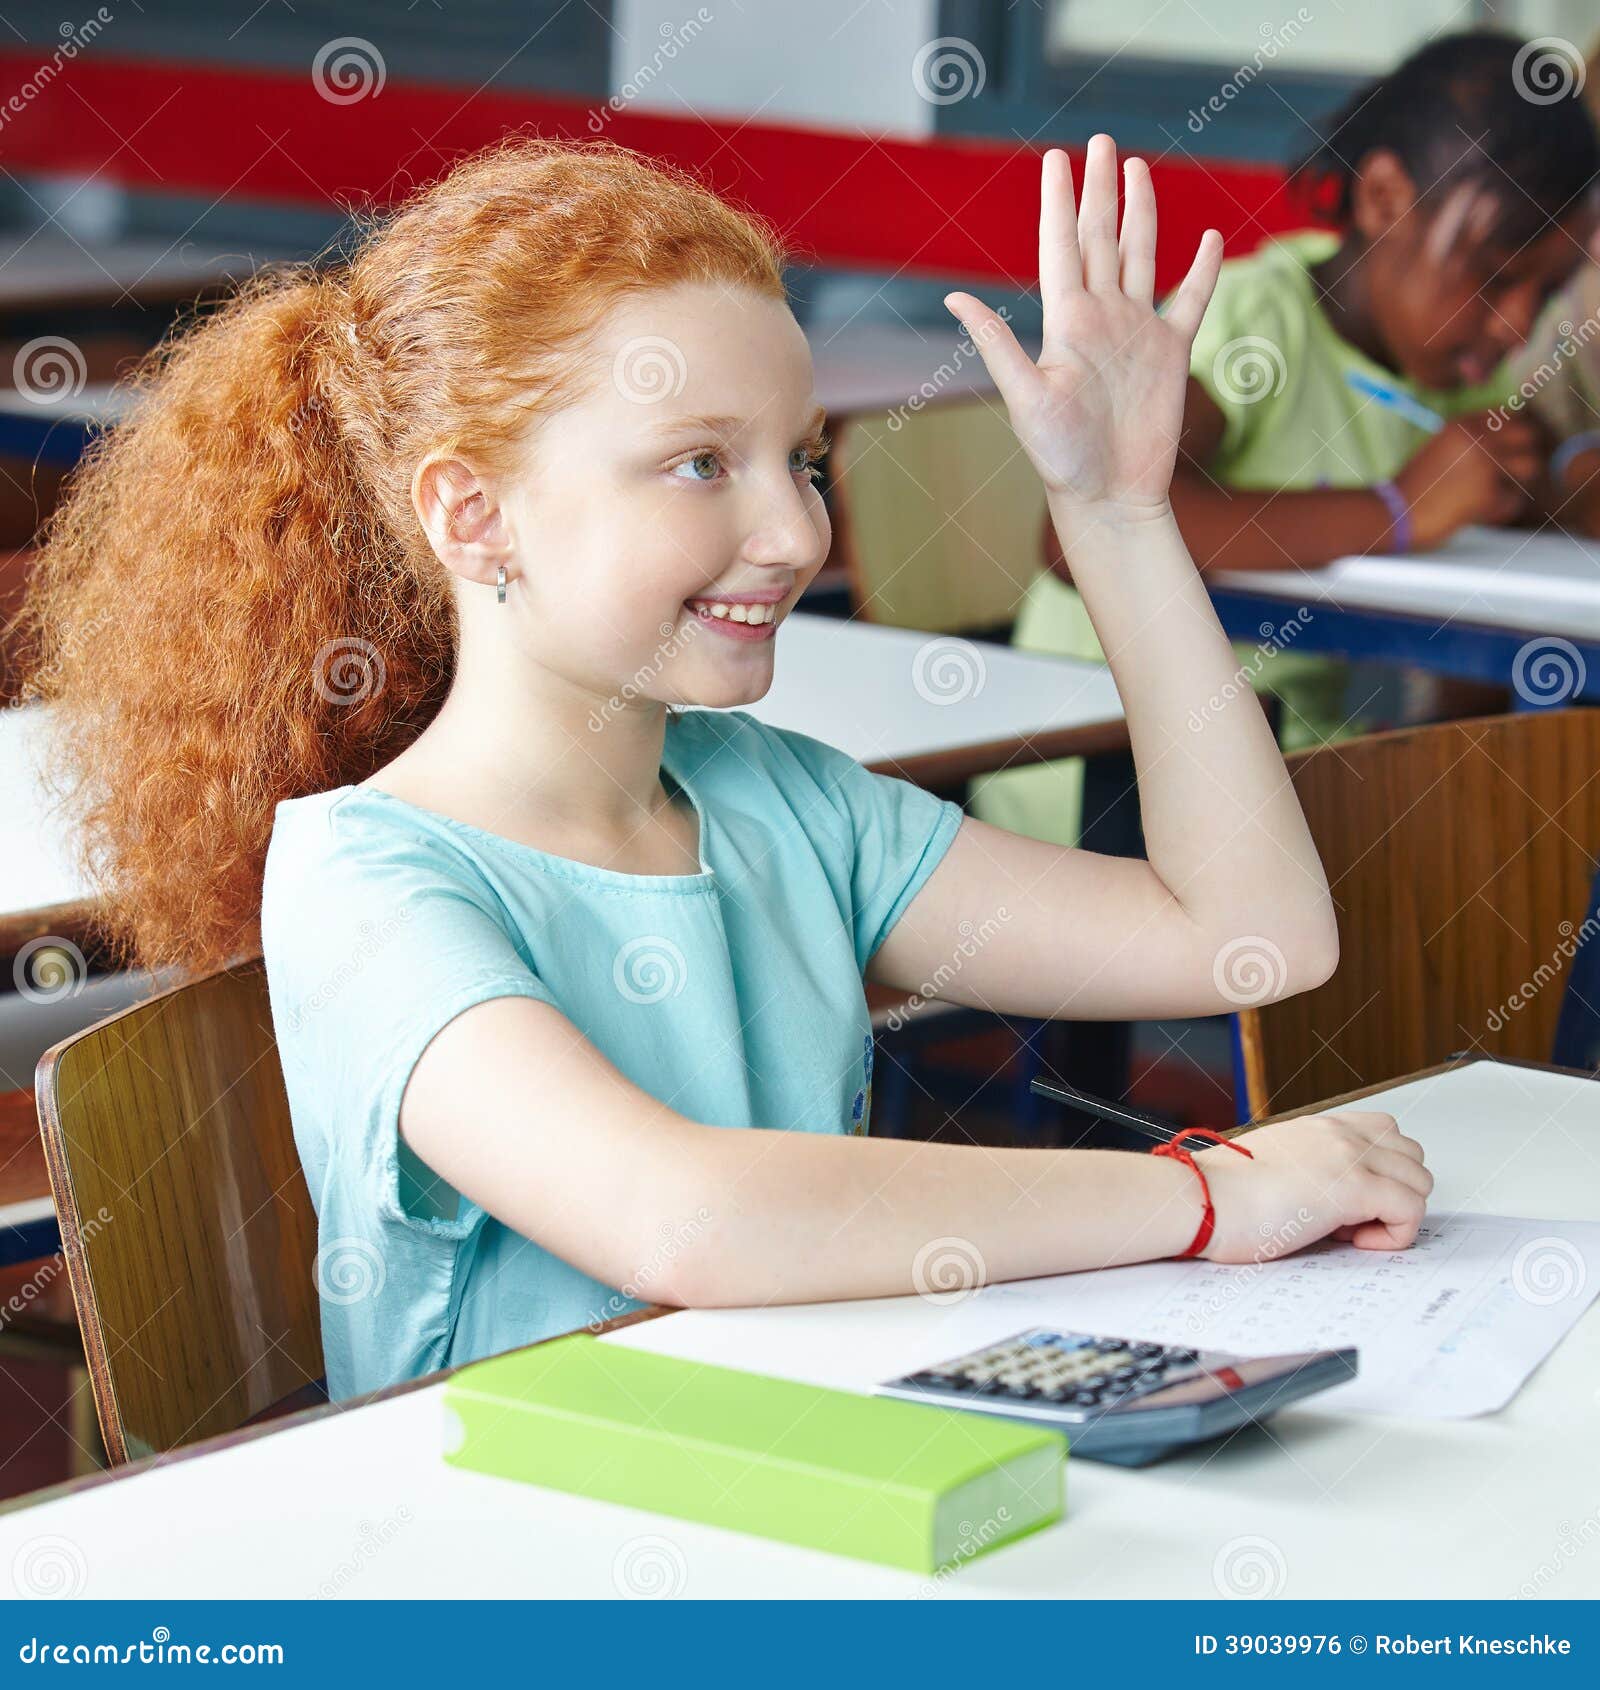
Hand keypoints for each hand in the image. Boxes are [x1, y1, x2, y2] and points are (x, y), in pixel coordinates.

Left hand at [944, 135, 1222, 513]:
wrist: (1109, 497)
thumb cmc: (1061, 457)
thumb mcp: (1025, 397)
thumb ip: (998, 343)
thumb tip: (956, 299)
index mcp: (1066, 322)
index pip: (1061, 246)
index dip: (1059, 202)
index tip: (1055, 159)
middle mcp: (1102, 318)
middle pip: (1101, 238)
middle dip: (1100, 190)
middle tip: (1100, 142)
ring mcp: (1138, 332)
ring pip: (1140, 256)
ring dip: (1140, 214)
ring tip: (1137, 169)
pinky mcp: (1171, 355)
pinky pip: (1191, 302)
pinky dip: (1202, 271)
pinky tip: (1209, 240)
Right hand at [1197, 1110, 1431, 1263]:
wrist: (1202, 1198)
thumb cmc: (1223, 1192)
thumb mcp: (1274, 1163)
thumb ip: (1308, 1167)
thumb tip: (1327, 1197)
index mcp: (1320, 1127)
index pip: (1386, 1133)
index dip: (1379, 1172)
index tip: (1348, 1202)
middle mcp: (1339, 1134)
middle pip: (1412, 1156)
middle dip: (1395, 1192)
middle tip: (1354, 1219)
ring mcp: (1349, 1158)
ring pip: (1420, 1182)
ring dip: (1396, 1213)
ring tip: (1353, 1232)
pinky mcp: (1354, 1188)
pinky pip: (1411, 1212)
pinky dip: (1394, 1235)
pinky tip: (1354, 1243)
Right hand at [1395, 412, 1542, 548]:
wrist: (1393, 512)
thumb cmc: (1413, 487)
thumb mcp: (1438, 449)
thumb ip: (1468, 441)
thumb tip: (1504, 441)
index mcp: (1463, 425)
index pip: (1507, 416)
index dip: (1510, 434)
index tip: (1502, 451)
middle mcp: (1478, 439)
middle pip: (1528, 435)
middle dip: (1522, 453)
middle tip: (1510, 472)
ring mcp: (1485, 466)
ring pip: (1530, 466)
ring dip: (1517, 481)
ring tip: (1497, 493)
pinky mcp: (1488, 494)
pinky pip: (1513, 501)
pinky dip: (1500, 511)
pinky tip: (1479, 515)